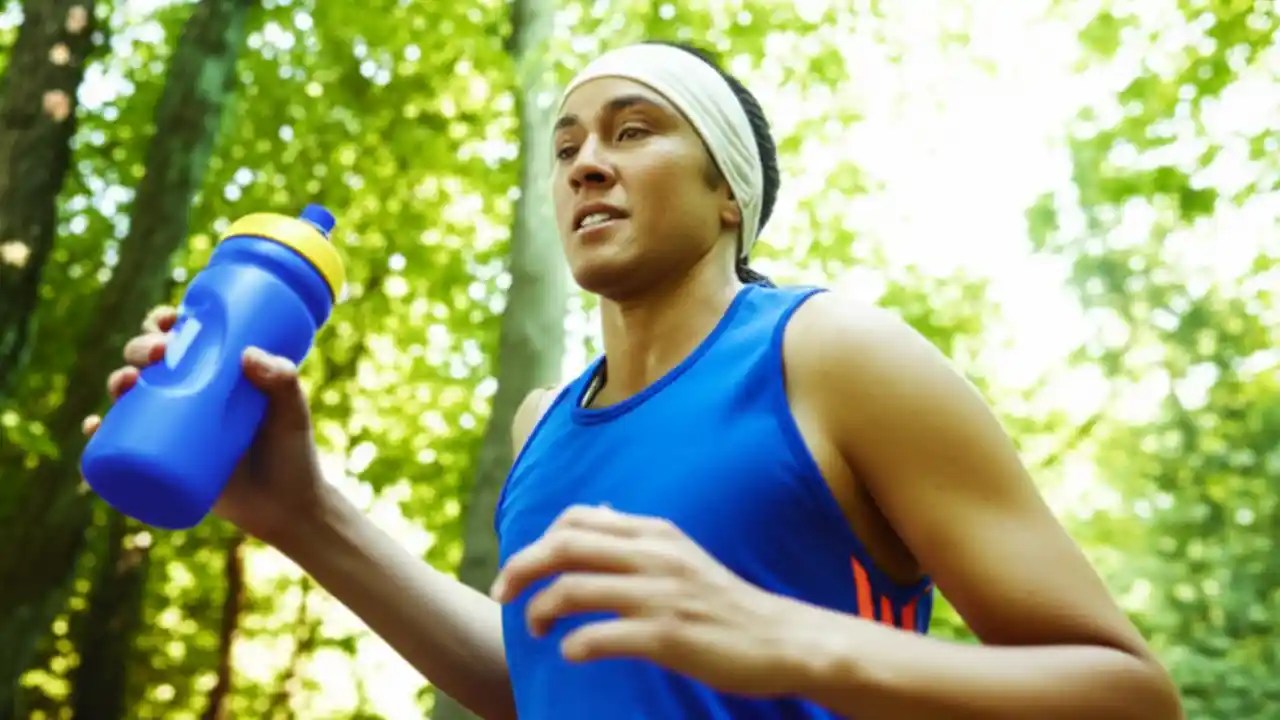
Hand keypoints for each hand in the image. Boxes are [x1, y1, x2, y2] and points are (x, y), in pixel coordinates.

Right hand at [82, 305, 327, 542]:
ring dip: (117, 380)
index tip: (171, 320)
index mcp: (218, 374)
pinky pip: (122, 446)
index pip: (186, 339)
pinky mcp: (164, 463)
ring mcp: (174, 430)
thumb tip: (247, 353)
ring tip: (126, 383)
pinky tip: (93, 426)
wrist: (286, 509)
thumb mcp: (291, 414)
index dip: (167, 323)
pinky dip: (100, 435)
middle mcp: (190, 397)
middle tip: (159, 353)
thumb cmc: (293, 453)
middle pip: (153, 362)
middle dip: (141, 348)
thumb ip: (283, 382)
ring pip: (132, 396)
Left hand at [490, 505, 830, 697]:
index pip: (576, 519)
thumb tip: (593, 511)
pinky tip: (571, 653)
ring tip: (536, 628)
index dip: (538, 541)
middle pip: (563, 546)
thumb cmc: (722, 601)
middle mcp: (653, 555)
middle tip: (502, 594)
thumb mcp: (679, 553)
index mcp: (654, 532)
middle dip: (521, 568)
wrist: (779, 638)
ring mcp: (660, 595)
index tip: (523, 570)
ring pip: (572, 589)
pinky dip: (573, 646)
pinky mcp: (667, 636)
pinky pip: (598, 636)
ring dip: (540, 611)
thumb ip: (633, 536)